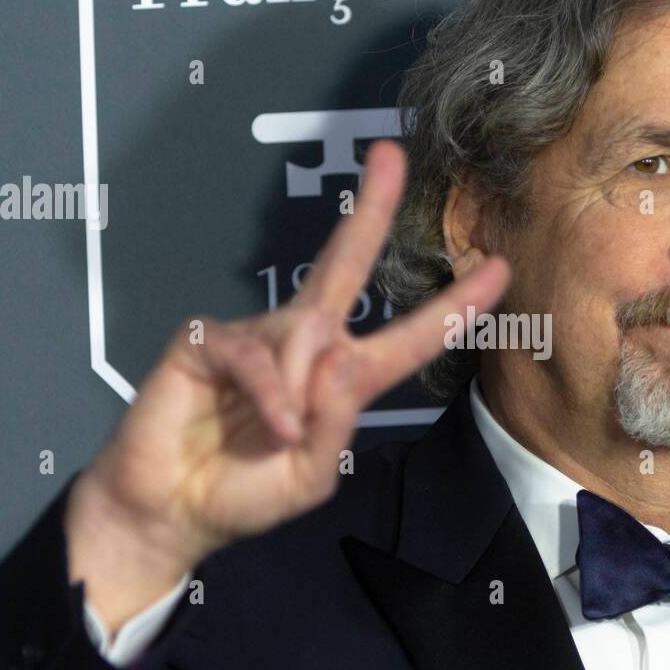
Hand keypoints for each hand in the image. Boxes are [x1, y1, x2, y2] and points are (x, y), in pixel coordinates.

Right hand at [65, 140, 509, 627]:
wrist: (171, 513)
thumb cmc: (242, 493)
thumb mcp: (310, 476)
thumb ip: (336, 424)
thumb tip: (339, 356)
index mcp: (340, 378)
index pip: (406, 338)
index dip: (453, 307)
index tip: (498, 268)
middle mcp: (302, 344)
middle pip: (345, 267)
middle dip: (371, 210)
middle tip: (391, 155)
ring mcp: (255, 337)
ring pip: (303, 337)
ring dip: (296, 394)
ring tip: (274, 438)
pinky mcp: (207, 339)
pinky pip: (254, 351)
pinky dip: (268, 390)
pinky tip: (268, 425)